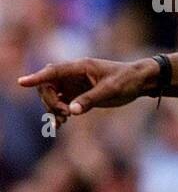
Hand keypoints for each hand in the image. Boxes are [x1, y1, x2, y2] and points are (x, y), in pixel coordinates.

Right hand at [18, 58, 156, 124]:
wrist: (141, 81)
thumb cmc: (128, 80)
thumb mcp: (111, 90)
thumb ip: (90, 100)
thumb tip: (71, 111)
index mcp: (80, 67)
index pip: (53, 71)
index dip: (36, 78)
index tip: (22, 83)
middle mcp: (73, 75)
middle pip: (48, 86)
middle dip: (50, 101)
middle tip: (65, 114)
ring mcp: (75, 84)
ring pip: (52, 96)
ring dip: (53, 109)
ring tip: (62, 122)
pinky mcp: (79, 94)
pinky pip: (62, 103)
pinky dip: (58, 113)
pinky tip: (60, 125)